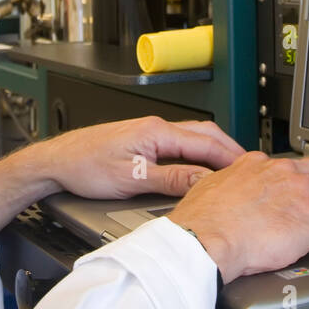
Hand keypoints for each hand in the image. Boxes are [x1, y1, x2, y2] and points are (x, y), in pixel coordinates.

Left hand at [40, 116, 244, 199]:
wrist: (58, 161)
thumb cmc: (85, 166)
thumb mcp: (132, 179)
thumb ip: (171, 179)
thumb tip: (202, 182)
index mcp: (156, 131)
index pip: (205, 142)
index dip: (230, 157)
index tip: (248, 169)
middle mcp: (156, 126)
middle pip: (205, 133)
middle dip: (229, 149)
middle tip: (250, 167)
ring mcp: (150, 131)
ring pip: (193, 136)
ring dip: (215, 149)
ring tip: (231, 167)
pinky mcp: (143, 139)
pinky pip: (180, 142)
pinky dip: (198, 152)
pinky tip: (201, 165)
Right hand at [166, 152, 308, 282]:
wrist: (206, 238)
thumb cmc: (200, 223)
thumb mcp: (206, 194)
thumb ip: (220, 191)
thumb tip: (216, 198)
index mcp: (254, 165)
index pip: (287, 164)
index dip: (300, 175)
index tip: (302, 184)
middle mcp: (282, 172)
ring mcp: (302, 191)